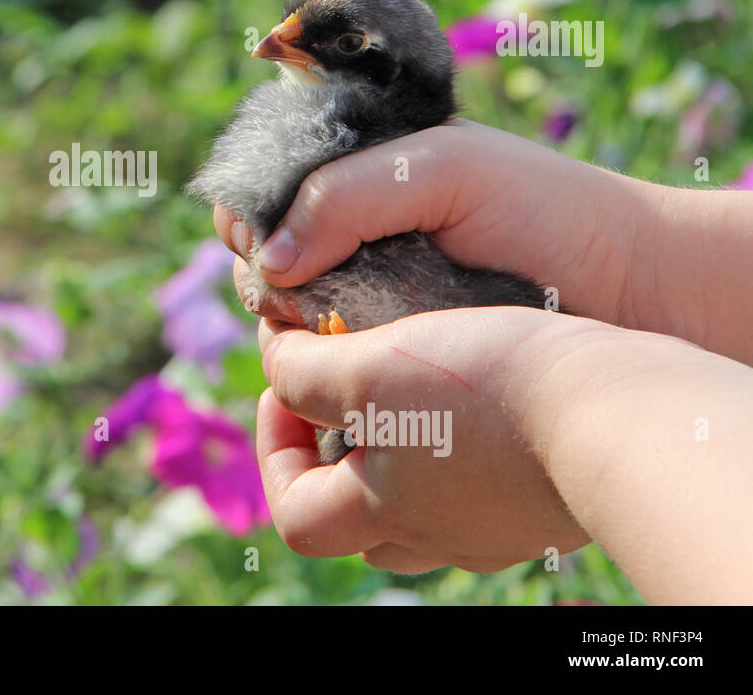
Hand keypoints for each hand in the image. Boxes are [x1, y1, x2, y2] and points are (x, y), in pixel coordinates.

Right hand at [215, 119, 752, 365]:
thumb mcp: (442, 172)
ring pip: (286, 312)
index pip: (262, 188)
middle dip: (265, 272)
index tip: (254, 239)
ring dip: (291, 320)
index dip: (245, 213)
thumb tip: (266, 260)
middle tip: (299, 290)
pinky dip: (322, 357)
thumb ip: (345, 196)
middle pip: (261, 253)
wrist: (635, 286)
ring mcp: (367, 293)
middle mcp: (352, 231)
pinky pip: (328, 356)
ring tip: (331, 324)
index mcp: (357, 170)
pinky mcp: (389, 349)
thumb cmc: (545, 209)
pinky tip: (341, 358)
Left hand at [255, 306, 596, 573]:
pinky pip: (481, 479)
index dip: (275, 448)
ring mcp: (497, 521)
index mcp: (385, 513)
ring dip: (397, 446)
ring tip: (404, 379)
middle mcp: (439, 532)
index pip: (295, 515)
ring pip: (421, 500)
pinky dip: (457, 438)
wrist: (621, 413)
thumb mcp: (371, 368)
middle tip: (344, 387)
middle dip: (333, 454)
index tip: (289, 383)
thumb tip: (276, 364)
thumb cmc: (487, 392)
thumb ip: (305, 373)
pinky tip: (473, 384)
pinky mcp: (543, 494)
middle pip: (356, 520)